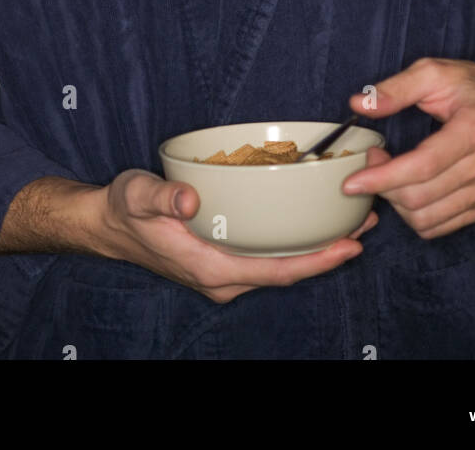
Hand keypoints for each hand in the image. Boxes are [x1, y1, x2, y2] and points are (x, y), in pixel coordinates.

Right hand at [84, 169, 364, 303]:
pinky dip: (296, 242)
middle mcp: (223, 278)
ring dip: (316, 247)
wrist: (106, 224)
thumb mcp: (138, 195)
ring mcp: (225, 272)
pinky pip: (269, 257)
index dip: (316, 262)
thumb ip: (162, 197)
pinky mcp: (224, 260)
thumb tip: (189, 199)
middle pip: (288, 271)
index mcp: (210, 269)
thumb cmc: (124, 209)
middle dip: (329, 252)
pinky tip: (313, 220)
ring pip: (281, 265)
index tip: (349, 247)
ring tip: (354, 221)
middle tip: (368, 223)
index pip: (275, 272)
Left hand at [341, 58, 474, 238]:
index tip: (352, 182)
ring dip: (395, 203)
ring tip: (389, 174)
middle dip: (383, 186)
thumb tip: (358, 103)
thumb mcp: (434, 72)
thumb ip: (395, 88)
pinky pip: (437, 227)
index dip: (384, 177)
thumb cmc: (473, 88)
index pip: (423, 166)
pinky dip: (412, 215)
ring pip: (425, 219)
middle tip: (373, 159)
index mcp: (473, 130)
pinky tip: (406, 189)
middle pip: (420, 197)